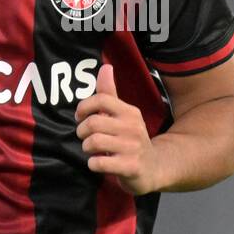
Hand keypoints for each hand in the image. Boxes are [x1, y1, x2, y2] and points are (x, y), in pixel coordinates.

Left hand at [74, 64, 160, 195]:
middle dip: (82, 131)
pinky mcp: (130, 167)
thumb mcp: (124, 115)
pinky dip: (93, 164)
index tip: (79, 117)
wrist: (154, 168)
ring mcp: (132, 148)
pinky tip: (98, 163)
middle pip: (93, 123)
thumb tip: (105, 66)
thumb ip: (110, 93)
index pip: (101, 99)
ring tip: (92, 150)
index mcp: (130, 112)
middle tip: (85, 137)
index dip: (83, 107)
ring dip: (86, 148)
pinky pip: (99, 163)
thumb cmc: (131, 139)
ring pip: (94, 142)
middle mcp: (133, 127)